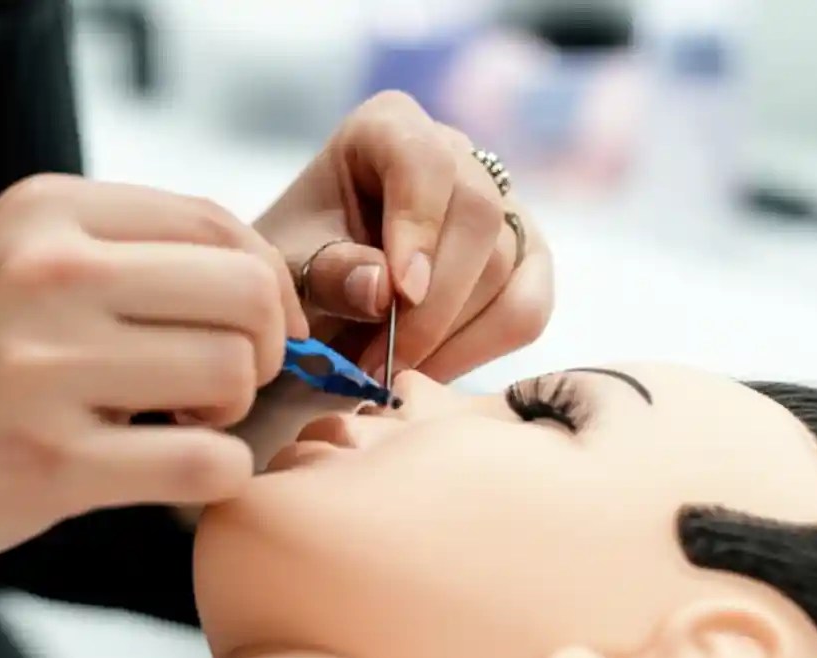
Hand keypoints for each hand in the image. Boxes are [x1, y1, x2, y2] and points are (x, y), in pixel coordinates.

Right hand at [0, 174, 306, 594]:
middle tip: (224, 381)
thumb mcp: (30, 265)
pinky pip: (206, 462)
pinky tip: (183, 470)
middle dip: (264, 346)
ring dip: (233, 412)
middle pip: (245, 293)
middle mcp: (44, 274)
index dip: (267, 281)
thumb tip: (273, 283)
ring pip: (234, 372)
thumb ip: (139, 253)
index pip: (214, 220)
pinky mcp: (49, 463)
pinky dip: (222, 474)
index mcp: (46, 212)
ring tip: (183, 421)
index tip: (263, 328)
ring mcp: (42, 369)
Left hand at [254, 90, 553, 382]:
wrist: (314, 302)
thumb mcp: (289, 269)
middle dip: (434, 303)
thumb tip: (385, 288)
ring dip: (448, 336)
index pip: (425, 161)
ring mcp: (500, 204)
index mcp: (388, 127)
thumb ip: (328, 271)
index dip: (418, 226)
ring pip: (506, 266)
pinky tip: (429, 371)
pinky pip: (527, 307)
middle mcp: (455, 153)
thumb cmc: (296, 269)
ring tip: (388, 372)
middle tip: (380, 362)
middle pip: (478, 214)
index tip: (398, 295)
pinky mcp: (524, 258)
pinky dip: (481, 350)